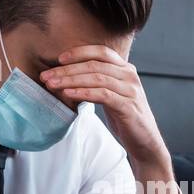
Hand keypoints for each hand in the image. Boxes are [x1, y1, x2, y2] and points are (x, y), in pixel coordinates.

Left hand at [40, 45, 179, 193]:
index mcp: (125, 69)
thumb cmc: (125, 118)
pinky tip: (69, 94)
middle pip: (94, 65)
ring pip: (96, 78)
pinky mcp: (128, 106)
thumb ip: (97, 82)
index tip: (59, 59)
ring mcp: (130, 90)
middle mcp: (130, 76)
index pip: (101, 52)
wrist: (145, 142)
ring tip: (52, 85)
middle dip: (67, 69)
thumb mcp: (112, 95)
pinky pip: (102, 95)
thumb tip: (67, 76)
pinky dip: (83, 93)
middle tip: (47, 75)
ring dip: (71, 80)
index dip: (79, 52)